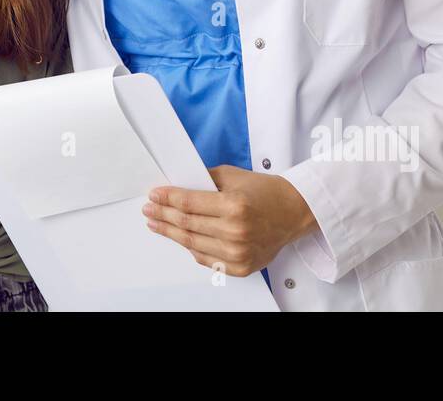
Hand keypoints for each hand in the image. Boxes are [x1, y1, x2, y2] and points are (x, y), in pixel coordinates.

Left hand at [141, 165, 318, 276]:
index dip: (167, 198)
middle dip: (163, 215)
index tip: (154, 195)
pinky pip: (206, 259)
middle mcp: (235, 231)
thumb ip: (204, 180)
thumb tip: (176, 187)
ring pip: (192, 244)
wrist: (294, 212)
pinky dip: (190, 249)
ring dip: (170, 232)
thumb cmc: (265, 192)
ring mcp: (238, 253)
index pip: (188, 203)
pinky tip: (179, 238)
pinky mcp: (240, 267)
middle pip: (186, 224)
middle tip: (149, 209)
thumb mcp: (232, 176)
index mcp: (234, 205)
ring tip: (156, 223)